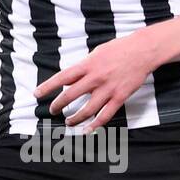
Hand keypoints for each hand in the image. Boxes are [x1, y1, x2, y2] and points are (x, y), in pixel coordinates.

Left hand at [34, 29, 159, 132]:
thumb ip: (84, 66)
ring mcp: (107, 89)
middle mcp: (95, 78)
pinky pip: (105, 116)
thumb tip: (71, 78)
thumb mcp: (97, 52)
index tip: (37, 94)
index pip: (62, 78)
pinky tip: (86, 131)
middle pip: (70, 96)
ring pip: (86, 110)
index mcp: (87, 65)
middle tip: (52, 110)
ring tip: (68, 122)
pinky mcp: (119, 97)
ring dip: (74, 118)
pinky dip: (94, 125)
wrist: (143, 50)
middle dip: (58, 105)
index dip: (48, 87)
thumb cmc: (120, 49)